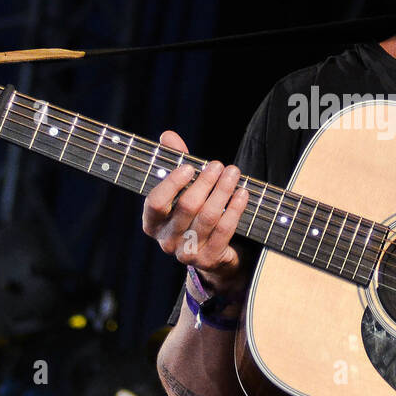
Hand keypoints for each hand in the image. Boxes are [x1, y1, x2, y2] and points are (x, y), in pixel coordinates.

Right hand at [141, 130, 249, 293]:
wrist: (211, 254)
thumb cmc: (192, 213)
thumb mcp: (182, 188)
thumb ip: (174, 162)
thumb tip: (168, 135)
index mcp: (152, 223)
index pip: (155, 202)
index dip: (172, 183)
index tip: (189, 166)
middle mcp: (166, 241)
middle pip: (186, 207)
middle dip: (205, 182)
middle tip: (218, 165)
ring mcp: (187, 253)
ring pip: (208, 217)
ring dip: (223, 191)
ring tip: (233, 173)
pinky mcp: (209, 260)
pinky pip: (224, 231)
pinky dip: (235, 209)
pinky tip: (243, 193)